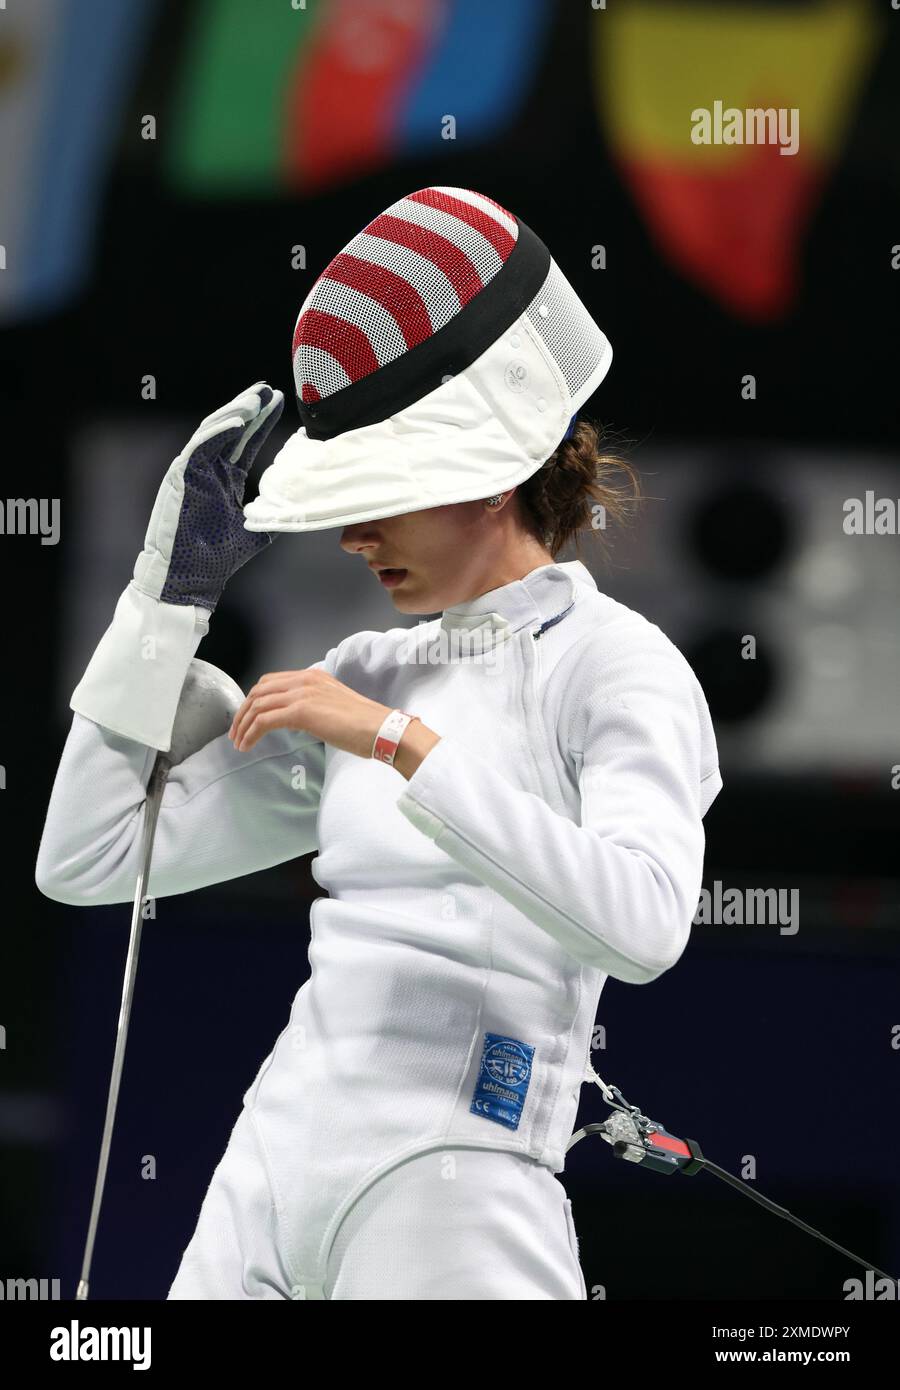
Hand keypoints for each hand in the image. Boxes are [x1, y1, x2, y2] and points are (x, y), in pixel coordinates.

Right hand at [132, 382, 283, 612]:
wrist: (188, 579)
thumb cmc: (213, 561)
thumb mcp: (253, 535)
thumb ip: (269, 518)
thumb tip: (293, 511)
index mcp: (224, 480)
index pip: (245, 443)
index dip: (261, 422)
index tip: (278, 403)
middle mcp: (208, 471)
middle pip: (231, 430)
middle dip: (250, 408)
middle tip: (268, 389)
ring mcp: (192, 472)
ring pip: (215, 431)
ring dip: (236, 412)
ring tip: (257, 396)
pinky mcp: (180, 477)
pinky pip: (200, 446)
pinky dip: (219, 431)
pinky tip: (239, 418)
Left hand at [227, 668, 441, 775]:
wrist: (381, 729)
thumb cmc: (365, 725)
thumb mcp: (334, 707)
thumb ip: (314, 707)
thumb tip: (297, 720)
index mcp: (313, 676)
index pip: (271, 681)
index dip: (254, 699)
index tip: (247, 718)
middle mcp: (305, 680)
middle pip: (259, 690)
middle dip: (243, 711)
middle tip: (236, 732)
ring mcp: (303, 693)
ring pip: (258, 704)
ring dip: (243, 725)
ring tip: (239, 742)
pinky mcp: (301, 711)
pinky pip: (265, 720)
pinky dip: (251, 733)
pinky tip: (248, 745)